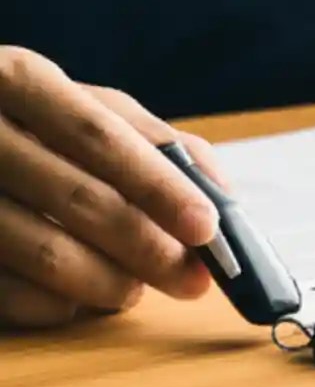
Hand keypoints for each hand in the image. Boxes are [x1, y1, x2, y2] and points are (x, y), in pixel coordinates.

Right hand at [0, 47, 224, 328]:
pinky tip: (79, 299)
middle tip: (193, 280)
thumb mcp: (80, 106)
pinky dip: (58, 306)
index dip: (159, 186)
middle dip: (150, 247)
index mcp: (18, 80)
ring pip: (46, 253)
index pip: (101, 138)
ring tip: (136, 288)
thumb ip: (152, 139)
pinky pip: (8, 293)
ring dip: (111, 284)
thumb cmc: (26, 124)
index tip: (207, 227)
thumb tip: (220, 194)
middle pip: (80, 199)